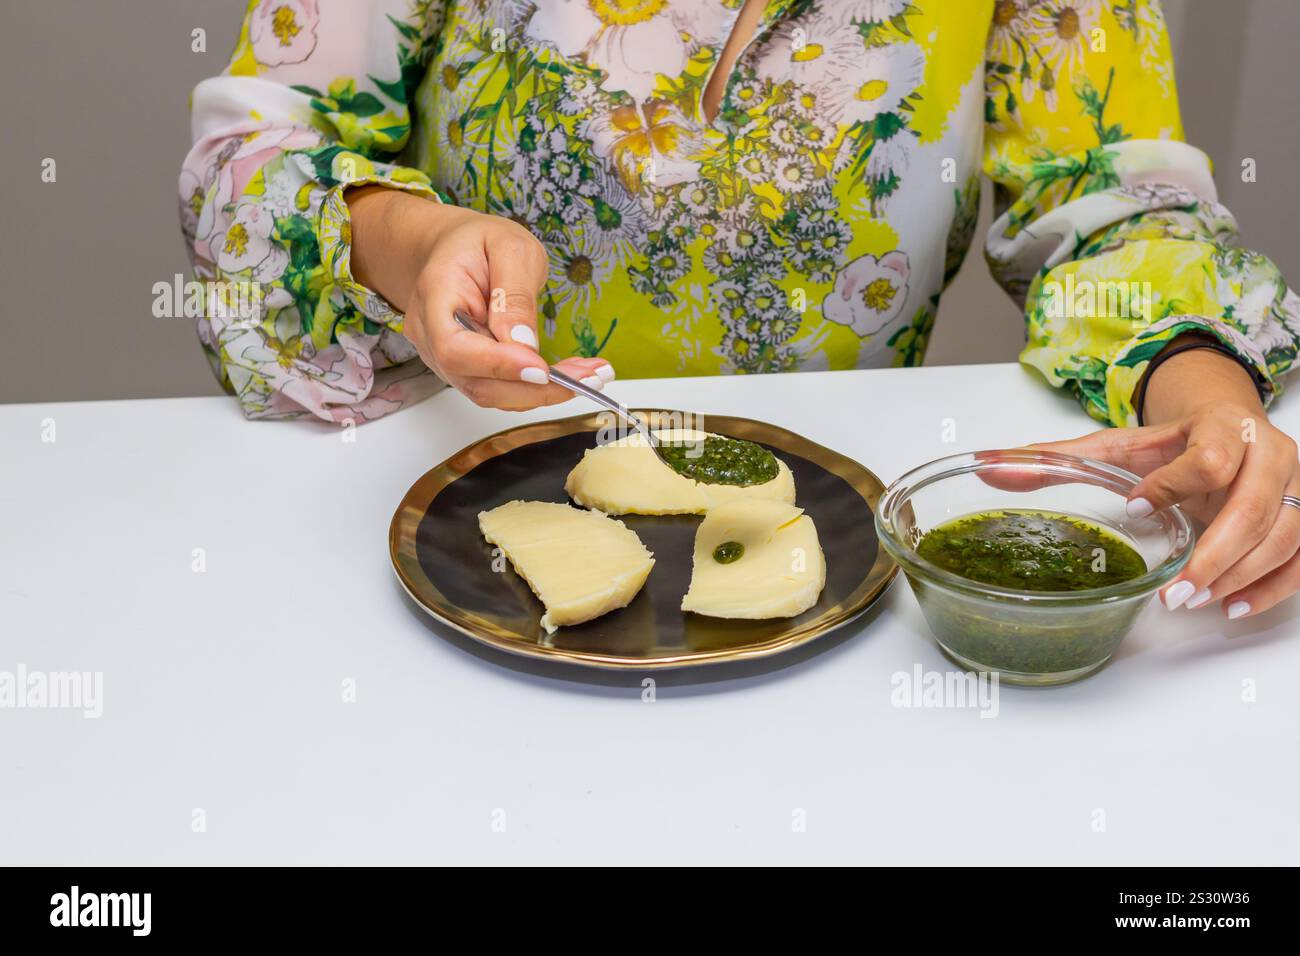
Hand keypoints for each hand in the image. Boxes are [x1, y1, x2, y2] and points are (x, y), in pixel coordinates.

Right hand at [346, 186, 613, 409]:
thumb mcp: (509, 247)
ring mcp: (446, 359)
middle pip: (477, 382)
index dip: (498, 365)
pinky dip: (539, 388)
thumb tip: (524, 344)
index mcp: (434, 297)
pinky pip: (502, 388)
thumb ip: (516, 293)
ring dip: (544, 392)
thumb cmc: (477, 244)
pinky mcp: (469, 371)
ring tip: (591, 375)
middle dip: (536, 387)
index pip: (455, 348)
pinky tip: (573, 376)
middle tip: (588, 376)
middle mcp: (432, 337)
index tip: (542, 368)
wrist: (452, 250)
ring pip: (493, 393)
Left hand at [1031, 342, 1299, 618]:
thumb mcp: (1114, 446)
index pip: (1210, 458)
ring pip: (1285, 536)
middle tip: (1174, 591)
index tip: (1135, 510)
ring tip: (1194, 601)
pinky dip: (1272, 588)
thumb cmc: (1173, 443)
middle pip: (1254, 506)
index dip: (1172, 487)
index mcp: (1223, 426)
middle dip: (1214, 553)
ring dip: (1240, 575)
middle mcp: (1270, 453)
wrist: (1228, 427)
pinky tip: (1231, 606)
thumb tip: (985, 466)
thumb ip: (1053, 459)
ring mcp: (1296, 488)